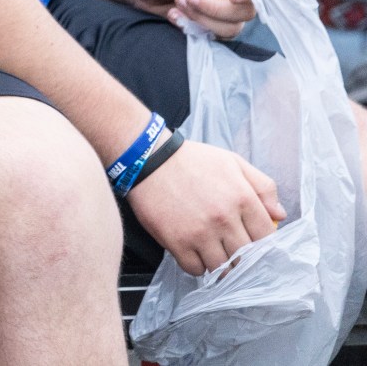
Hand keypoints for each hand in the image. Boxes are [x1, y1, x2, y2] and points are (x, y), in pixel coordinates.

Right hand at [127, 138, 284, 274]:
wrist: (147, 157)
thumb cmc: (192, 159)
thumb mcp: (233, 162)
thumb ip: (263, 186)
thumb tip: (279, 215)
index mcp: (242, 198)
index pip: (267, 239)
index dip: (263, 245)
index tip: (254, 244)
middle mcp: (224, 219)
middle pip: (246, 258)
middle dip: (243, 258)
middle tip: (234, 253)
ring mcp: (199, 232)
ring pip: (223, 268)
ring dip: (221, 265)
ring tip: (215, 254)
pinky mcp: (176, 241)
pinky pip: (195, 269)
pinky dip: (197, 266)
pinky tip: (195, 253)